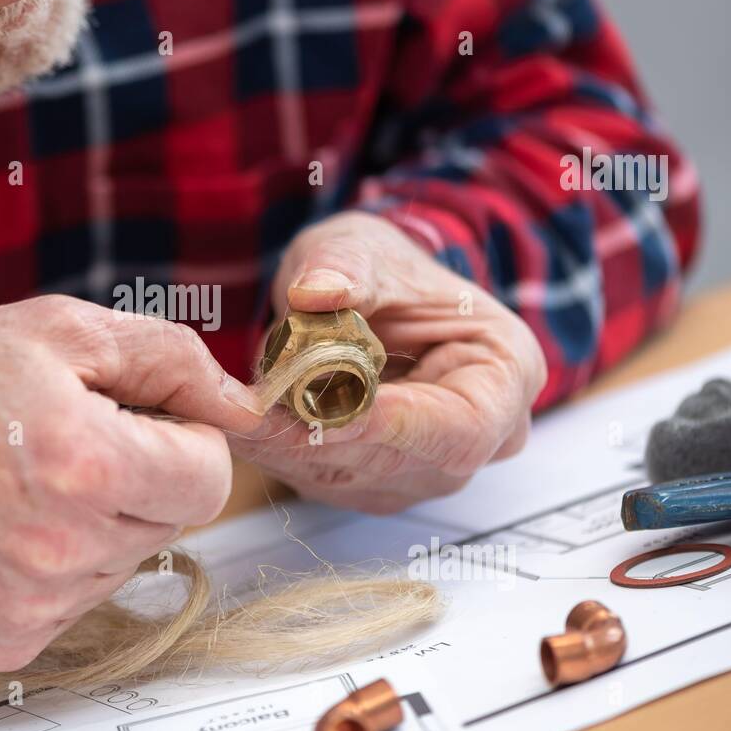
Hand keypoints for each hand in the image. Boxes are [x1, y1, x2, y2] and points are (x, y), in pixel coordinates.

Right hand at [0, 296, 262, 669]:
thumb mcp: (56, 331)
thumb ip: (170, 361)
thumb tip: (244, 405)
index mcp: (85, 462)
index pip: (211, 476)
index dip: (181, 439)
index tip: (132, 421)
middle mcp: (65, 548)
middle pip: (172, 520)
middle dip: (139, 476)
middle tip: (64, 442)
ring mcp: (34, 604)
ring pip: (126, 561)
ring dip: (98, 522)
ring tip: (22, 482)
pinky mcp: (4, 639)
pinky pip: (76, 601)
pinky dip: (55, 565)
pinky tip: (0, 527)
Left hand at [229, 212, 545, 512]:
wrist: (367, 293)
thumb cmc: (383, 270)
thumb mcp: (361, 247)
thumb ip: (343, 267)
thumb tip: (315, 293)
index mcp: (503, 375)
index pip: (459, 427)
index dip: (391, 424)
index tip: (324, 407)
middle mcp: (473, 441)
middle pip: (394, 460)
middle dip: (312, 435)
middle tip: (243, 409)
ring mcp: (421, 472)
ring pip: (346, 474)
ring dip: (280, 446)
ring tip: (226, 408)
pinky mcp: (369, 483)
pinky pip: (315, 477)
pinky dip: (272, 450)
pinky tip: (237, 419)